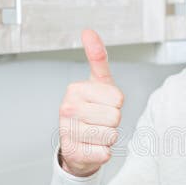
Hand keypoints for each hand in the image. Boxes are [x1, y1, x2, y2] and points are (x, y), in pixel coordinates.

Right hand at [57, 29, 124, 176]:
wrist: (76, 143)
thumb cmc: (91, 109)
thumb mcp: (97, 82)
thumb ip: (97, 57)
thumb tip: (88, 31)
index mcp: (75, 90)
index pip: (118, 99)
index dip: (116, 104)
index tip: (103, 104)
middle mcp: (67, 109)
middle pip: (115, 118)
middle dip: (112, 121)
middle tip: (99, 120)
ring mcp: (68, 132)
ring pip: (111, 136)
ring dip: (108, 137)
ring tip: (95, 133)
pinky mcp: (75, 153)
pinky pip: (106, 153)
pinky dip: (103, 152)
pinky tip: (91, 146)